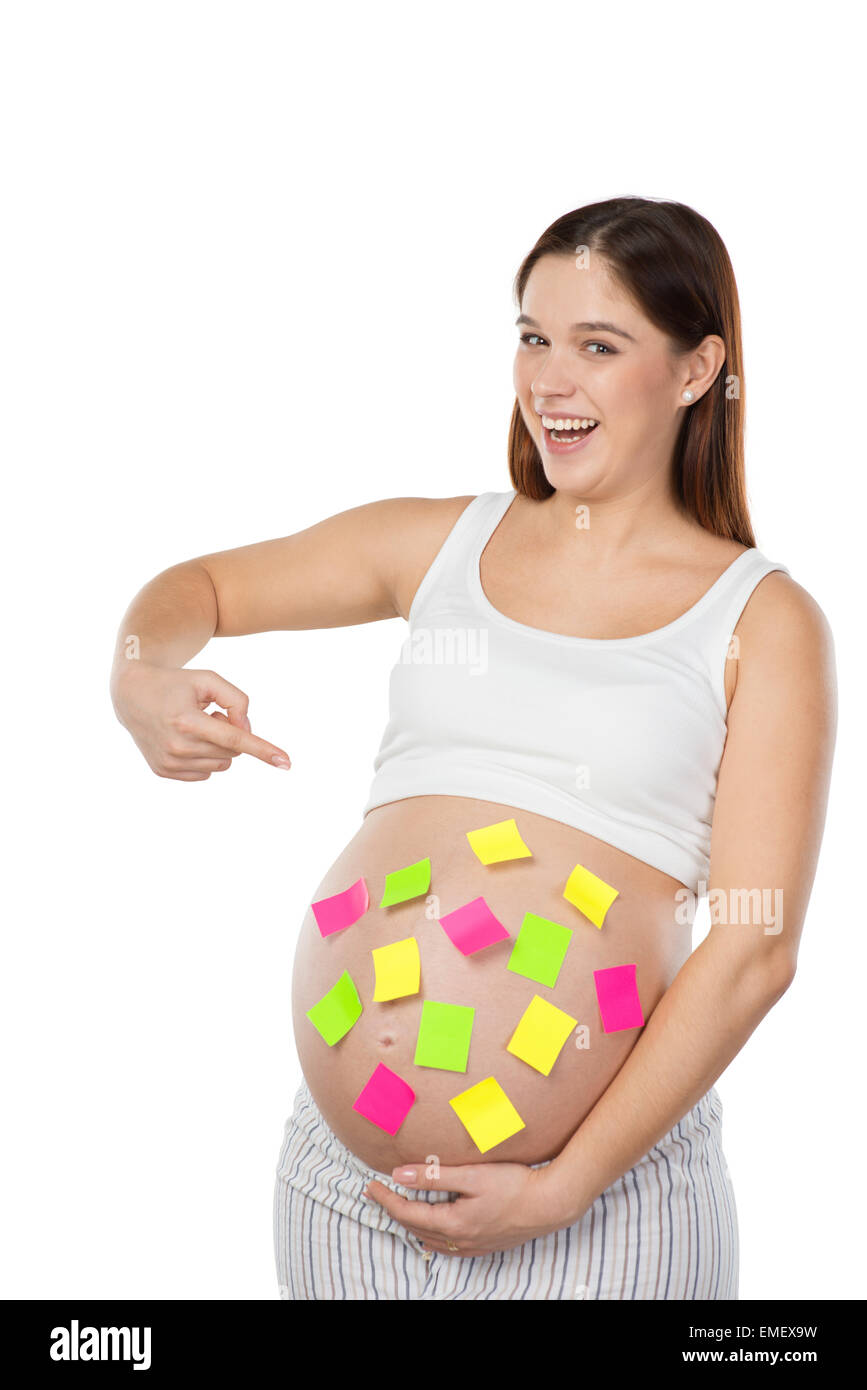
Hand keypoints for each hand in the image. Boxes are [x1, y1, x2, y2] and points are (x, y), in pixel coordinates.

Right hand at [110, 660, 291, 780]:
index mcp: (188, 721)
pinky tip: (186, 739)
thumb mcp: (209, 680)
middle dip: (231, 733)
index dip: (263, 749)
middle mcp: (177, 746)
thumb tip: (246, 731)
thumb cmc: (176, 684)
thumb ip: (237, 700)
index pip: (234, 738)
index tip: (286, 762)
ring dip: (218, 746)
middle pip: (232, 750)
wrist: (131, 694)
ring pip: (222, 764)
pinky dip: (205, 757)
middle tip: (210, 715)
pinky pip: (205, 773)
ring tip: (196, 726)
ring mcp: (169, 763)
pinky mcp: (163, 771)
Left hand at [363, 1159, 571, 1256]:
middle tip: (378, 1194)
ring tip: (401, 1208)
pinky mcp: (485, 1245)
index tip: (370, 1185)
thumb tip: (399, 1175)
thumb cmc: (514, 1184)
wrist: (551, 1204)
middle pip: (415, 1228)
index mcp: (453, 1223)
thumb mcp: (472, 1175)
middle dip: (393, 1211)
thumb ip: (434, 1176)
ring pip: (431, 1241)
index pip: (407, 1213)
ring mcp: (473, 1246)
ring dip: (411, 1225)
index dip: (386, 1200)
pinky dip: (432, 1235)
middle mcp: (460, 1240)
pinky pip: (449, 1247)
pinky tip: (434, 1227)